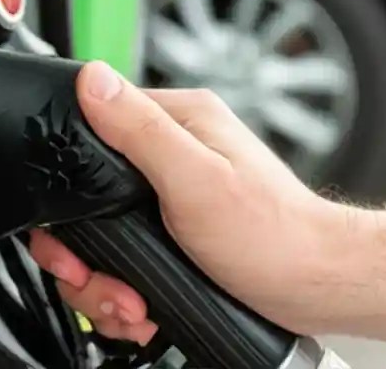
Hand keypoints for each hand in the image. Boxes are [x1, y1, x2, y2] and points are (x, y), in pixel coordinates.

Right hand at [29, 61, 354, 343]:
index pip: (90, 131)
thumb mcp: (197, 179)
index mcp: (179, 120)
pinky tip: (142, 306)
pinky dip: (124, 289)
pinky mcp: (174, 232)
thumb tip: (93, 79)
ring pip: (102, 236)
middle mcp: (173, 151)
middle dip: (86, 255)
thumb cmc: (274, 236)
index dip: (68, 190)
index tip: (71, 238)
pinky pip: (124, 257)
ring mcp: (172, 194)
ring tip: (130, 304)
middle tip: (102, 283)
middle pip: (88, 195)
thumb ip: (140, 129)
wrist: (316, 290)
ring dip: (104, 282)